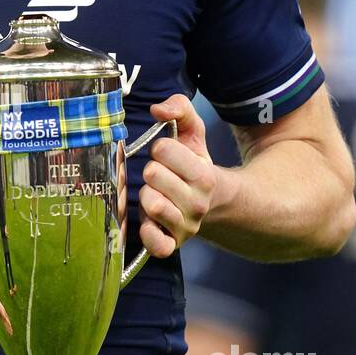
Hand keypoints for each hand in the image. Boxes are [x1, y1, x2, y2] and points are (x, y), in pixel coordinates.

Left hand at [138, 94, 215, 257]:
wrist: (210, 203)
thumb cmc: (192, 165)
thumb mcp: (192, 133)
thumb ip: (180, 109)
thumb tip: (158, 109)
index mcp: (203, 175)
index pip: (164, 149)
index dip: (159, 148)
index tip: (165, 155)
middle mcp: (197, 203)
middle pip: (153, 174)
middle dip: (150, 170)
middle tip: (159, 176)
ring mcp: (185, 226)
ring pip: (150, 204)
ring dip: (145, 196)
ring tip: (155, 194)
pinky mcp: (171, 245)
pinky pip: (155, 244)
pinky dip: (147, 232)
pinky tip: (147, 220)